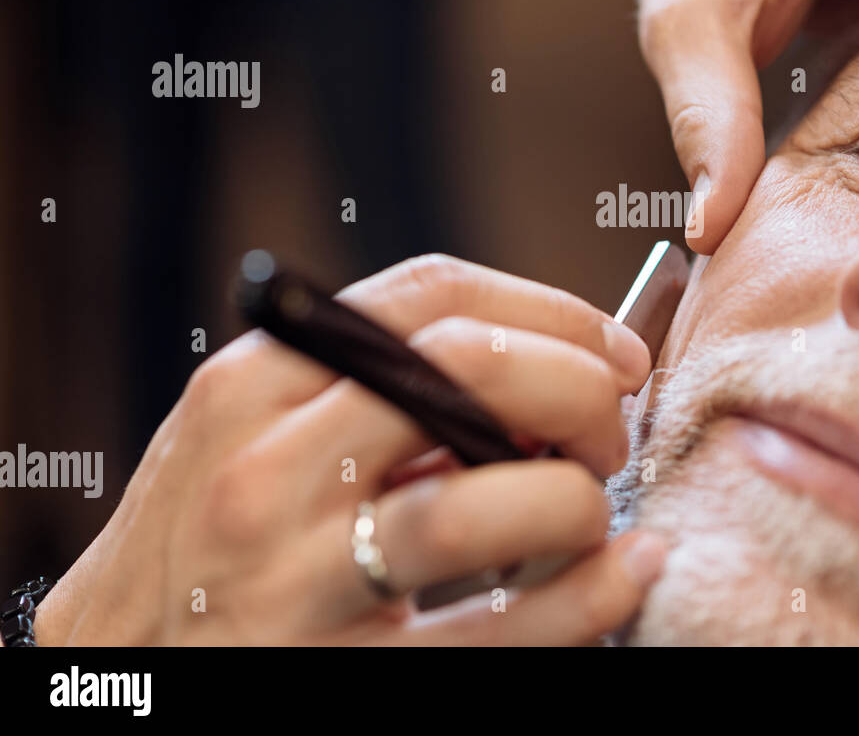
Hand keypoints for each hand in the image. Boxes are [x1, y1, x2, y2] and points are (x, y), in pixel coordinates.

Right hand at [35, 255, 662, 644]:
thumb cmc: (210, 550)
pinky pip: (494, 633)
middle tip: (607, 434)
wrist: (114, 679)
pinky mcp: (336, 678)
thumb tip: (537, 369)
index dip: (553, 310)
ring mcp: (294, 580)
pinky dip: (587, 597)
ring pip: (484, 503)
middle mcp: (265, 472)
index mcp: (252, 388)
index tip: (614, 350)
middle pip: (470, 370)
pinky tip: (627, 572)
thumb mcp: (254, 441)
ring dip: (576, 498)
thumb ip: (366, 393)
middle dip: (577, 389)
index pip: (430, 295)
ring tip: (588, 514)